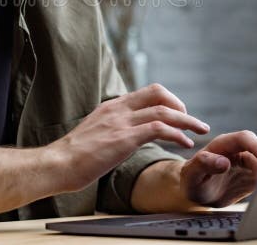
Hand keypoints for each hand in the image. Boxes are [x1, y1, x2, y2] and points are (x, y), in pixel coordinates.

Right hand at [46, 83, 209, 192]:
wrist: (56, 164)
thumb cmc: (72, 157)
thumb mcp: (94, 134)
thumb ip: (111, 129)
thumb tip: (123, 137)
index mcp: (111, 106)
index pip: (147, 92)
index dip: (168, 101)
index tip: (178, 116)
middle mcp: (118, 108)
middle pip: (159, 93)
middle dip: (181, 106)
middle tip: (192, 122)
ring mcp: (121, 122)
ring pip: (165, 110)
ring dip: (188, 120)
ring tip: (200, 131)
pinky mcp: (125, 138)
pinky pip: (159, 129)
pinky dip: (178, 134)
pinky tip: (186, 144)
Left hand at [180, 131, 256, 206]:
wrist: (199, 191)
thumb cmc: (192, 180)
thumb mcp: (190, 174)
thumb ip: (202, 164)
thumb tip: (223, 162)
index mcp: (223, 145)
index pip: (243, 138)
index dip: (256, 145)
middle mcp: (239, 151)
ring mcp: (250, 162)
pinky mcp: (256, 175)